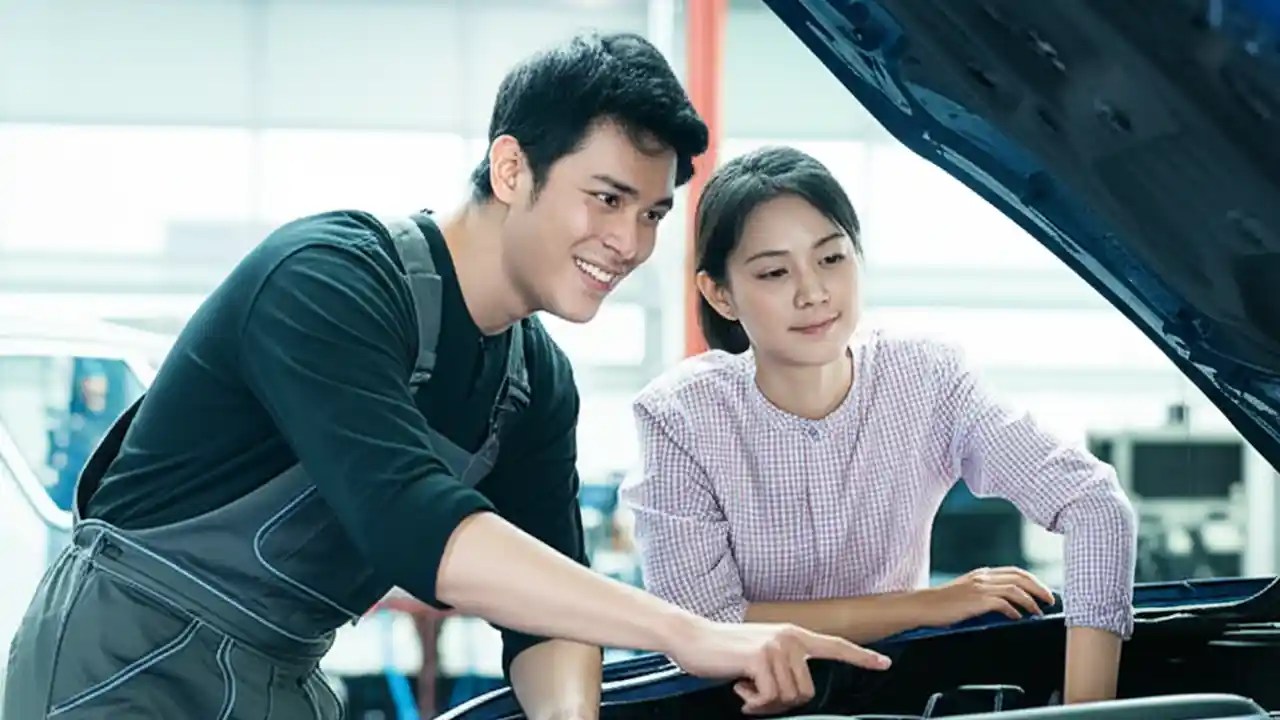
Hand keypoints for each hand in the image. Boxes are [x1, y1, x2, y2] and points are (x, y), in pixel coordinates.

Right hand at [668, 619, 891, 715]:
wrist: (693, 639)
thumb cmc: (724, 652)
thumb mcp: (760, 654)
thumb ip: (783, 665)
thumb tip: (795, 693)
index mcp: (794, 635)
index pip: (835, 646)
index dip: (861, 657)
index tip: (884, 664)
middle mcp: (791, 638)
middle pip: (806, 692)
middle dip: (781, 702)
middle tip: (755, 694)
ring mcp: (777, 646)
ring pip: (788, 698)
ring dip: (764, 704)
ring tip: (745, 689)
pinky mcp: (761, 658)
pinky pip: (770, 698)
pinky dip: (753, 703)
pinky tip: (739, 689)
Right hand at [922, 567, 1055, 626]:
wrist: (923, 606)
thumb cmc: (943, 603)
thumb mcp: (966, 592)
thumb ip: (984, 593)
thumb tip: (1008, 606)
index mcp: (982, 573)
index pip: (1015, 571)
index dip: (1033, 580)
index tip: (1044, 591)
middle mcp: (983, 577)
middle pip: (1021, 577)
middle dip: (1039, 588)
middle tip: (1051, 600)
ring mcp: (980, 587)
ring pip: (1016, 589)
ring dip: (1031, 601)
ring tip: (1039, 612)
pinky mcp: (977, 600)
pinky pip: (1003, 603)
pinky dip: (1014, 610)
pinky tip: (1018, 618)